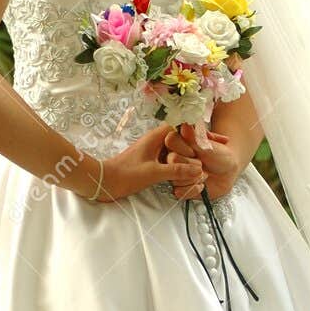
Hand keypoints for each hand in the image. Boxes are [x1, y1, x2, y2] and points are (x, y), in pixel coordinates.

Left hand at [79, 124, 203, 203]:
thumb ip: (177, 170)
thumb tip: (198, 170)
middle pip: (179, 141)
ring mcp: (152, 152)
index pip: (180, 128)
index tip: (205, 144)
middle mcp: (155, 141)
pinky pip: (168, 161)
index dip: (192, 135)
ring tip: (197, 170)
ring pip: (174, 152)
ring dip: (184, 160)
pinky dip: (176, 167)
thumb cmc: (126, 174)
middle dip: (191, 150)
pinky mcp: (149, 163)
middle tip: (203, 161)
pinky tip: (183, 176)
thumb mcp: (154, 173)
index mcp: (155, 137)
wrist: (104, 183)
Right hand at [164, 123, 241, 200]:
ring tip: (204, 174)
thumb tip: (184, 126)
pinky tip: (202, 185)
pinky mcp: (180, 188)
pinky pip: (178, 191)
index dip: (183, 147)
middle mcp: (175, 157)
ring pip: (175, 176)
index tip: (195, 151)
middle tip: (202, 165)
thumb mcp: (210, 145)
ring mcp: (175, 173)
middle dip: (192, 164)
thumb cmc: (220, 156)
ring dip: (194, 177)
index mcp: (180, 143)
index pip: (170, 140)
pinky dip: (193, 189)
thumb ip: (195, 138)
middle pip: (172, 159)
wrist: (228, 172)